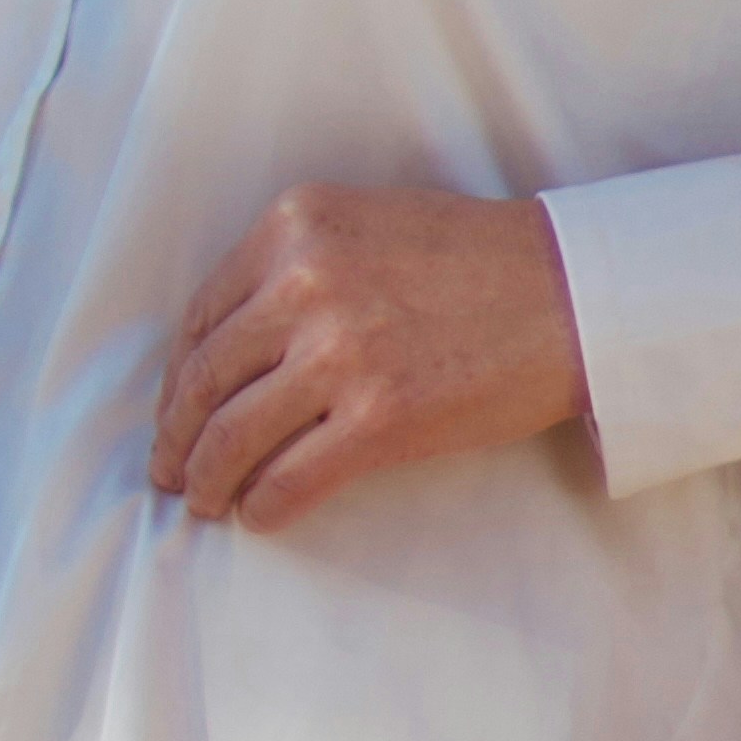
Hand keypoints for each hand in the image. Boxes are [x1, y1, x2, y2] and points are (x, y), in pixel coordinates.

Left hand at [151, 183, 586, 530]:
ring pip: (234, 434)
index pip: (203, 315)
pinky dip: (262, 506)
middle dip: (177, 436)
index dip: (177, 377)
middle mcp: (305, 282)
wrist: (568, 293)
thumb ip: (294, 266)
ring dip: (208, 480)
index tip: (174, 412)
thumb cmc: (472, 260)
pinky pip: (290, 478)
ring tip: (204, 502)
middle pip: (205, 379)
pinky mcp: (380, 418)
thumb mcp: (365, 224)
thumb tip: (228, 346)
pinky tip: (258, 516)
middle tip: (171, 471)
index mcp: (294, 226)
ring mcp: (341, 352)